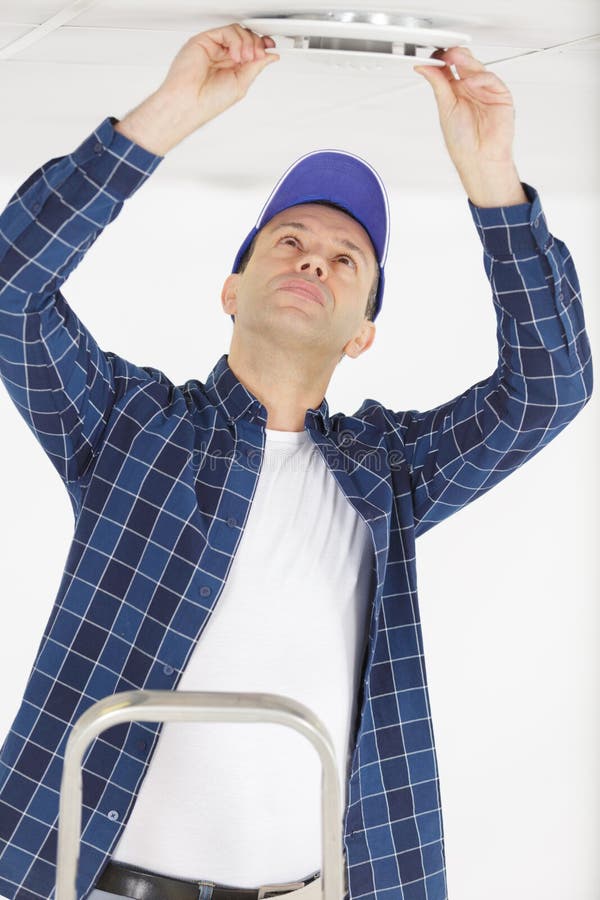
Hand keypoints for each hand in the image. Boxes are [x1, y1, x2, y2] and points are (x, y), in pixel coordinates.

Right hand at [158, 23, 279, 126]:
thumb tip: (271, 56)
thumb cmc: (209, 101)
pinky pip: (226, 31)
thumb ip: (256, 67)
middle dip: (256, 44)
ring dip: (247, 43)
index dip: (262, 45)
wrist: (190, 102)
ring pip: (237, 32)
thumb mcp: (241, 84)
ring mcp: (214, 48)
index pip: (250, 49)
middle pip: (246, 37)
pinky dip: (235, 41)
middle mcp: (223, 56)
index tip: (271, 48)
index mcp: (232, 67)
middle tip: (257, 56)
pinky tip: (235, 54)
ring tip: (245, 58)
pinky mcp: (204, 41)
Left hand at [414, 47, 526, 204]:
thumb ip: (438, 84)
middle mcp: (470, 89)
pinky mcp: (500, 95)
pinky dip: (480, 78)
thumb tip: (424, 67)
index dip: (441, 60)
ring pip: (477, 68)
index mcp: (455, 92)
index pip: (448, 69)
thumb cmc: (462, 142)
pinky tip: (470, 81)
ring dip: (466, 62)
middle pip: (464, 64)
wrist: (479, 159)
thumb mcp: (445, 108)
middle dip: (454, 56)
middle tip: (445, 52)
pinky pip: (491, 80)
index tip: (432, 55)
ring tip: (455, 58)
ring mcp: (485, 90)